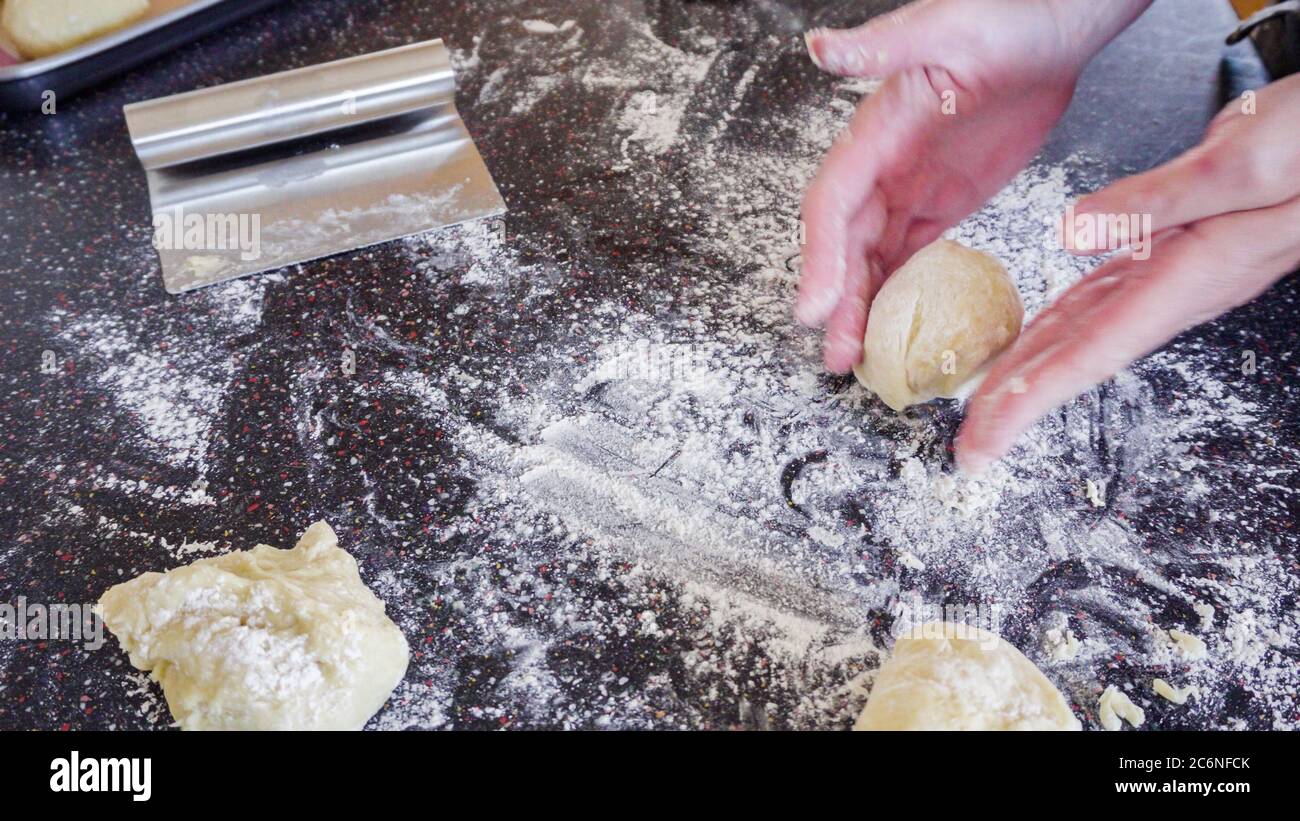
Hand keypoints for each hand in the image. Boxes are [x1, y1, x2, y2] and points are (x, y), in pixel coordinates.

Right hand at [797, 0, 1152, 371]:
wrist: (1056, 23)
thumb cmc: (1004, 14)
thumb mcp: (945, 27)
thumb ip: (884, 44)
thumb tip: (821, 48)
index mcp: (876, 130)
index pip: (834, 203)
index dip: (820, 257)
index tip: (815, 305)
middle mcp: (884, 164)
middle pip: (847, 244)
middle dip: (837, 300)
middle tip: (837, 353)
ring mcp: (911, 186)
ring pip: (872, 258)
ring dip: (859, 308)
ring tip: (853, 358)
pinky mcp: (943, 202)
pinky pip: (908, 256)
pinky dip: (894, 294)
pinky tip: (888, 329)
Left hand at [956, 73, 1299, 472]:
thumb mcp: (1244, 162)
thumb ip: (1158, 200)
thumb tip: (1072, 232)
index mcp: (1189, 277)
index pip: (1088, 355)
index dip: (1029, 401)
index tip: (984, 441)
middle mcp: (1179, 288)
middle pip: (1078, 356)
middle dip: (1018, 404)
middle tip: (968, 444)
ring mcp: (1180, 274)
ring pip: (1085, 330)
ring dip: (1032, 368)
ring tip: (986, 400)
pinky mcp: (1179, 251)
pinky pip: (1104, 299)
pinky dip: (1061, 323)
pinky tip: (1037, 334)